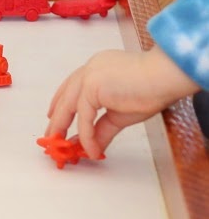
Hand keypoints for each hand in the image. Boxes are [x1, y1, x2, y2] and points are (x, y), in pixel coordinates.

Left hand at [44, 46, 198, 158]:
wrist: (166, 76)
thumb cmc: (152, 89)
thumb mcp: (122, 113)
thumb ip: (104, 129)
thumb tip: (95, 147)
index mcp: (96, 68)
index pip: (72, 87)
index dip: (61, 103)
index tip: (54, 117)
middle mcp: (88, 70)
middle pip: (66, 96)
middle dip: (57, 118)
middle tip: (52, 136)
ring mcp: (88, 76)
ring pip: (69, 106)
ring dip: (62, 127)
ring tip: (61, 146)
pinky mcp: (91, 86)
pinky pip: (84, 116)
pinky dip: (86, 135)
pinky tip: (90, 150)